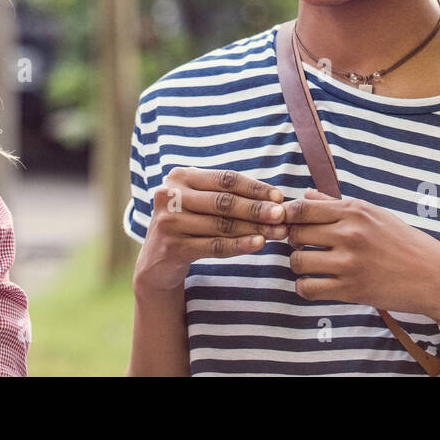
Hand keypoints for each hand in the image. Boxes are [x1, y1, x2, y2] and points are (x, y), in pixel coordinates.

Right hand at [133, 167, 286, 293]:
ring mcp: (169, 221)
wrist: (157, 262)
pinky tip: (259, 244)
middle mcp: (170, 195)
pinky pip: (214, 246)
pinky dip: (239, 245)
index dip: (254, 188)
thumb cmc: (189, 226)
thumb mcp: (200, 203)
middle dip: (257, 208)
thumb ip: (227, 196)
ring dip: (254, 228)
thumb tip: (274, 199)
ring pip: (221, 225)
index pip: (224, 179)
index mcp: (180, 177)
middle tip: (282, 215)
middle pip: (223, 201)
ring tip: (278, 232)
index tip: (279, 197)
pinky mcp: (172, 247)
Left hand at [282, 188, 439, 319]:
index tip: (286, 223)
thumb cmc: (405, 242)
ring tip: (312, 266)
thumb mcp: (374, 215)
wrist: (436, 276)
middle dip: (293, 241)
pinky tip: (316, 284)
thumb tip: (305, 194)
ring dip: (299, 265)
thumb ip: (336, 205)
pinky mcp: (351, 290)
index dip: (285, 215)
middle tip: (304, 246)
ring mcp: (350, 263)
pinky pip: (308, 289)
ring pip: (297, 262)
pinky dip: (305, 287)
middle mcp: (350, 234)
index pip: (302, 208)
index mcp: (355, 211)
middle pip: (295, 233)